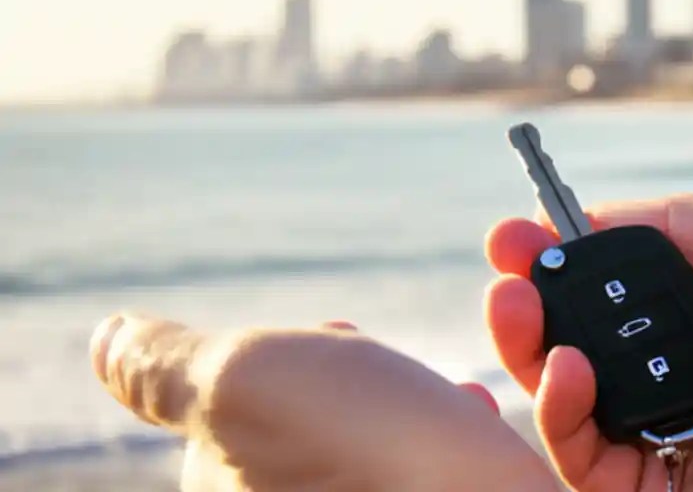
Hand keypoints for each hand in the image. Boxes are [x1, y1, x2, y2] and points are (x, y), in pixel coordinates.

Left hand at [90, 315, 557, 491]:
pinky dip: (458, 432)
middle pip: (313, 424)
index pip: (237, 414)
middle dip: (361, 381)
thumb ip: (163, 364)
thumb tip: (109, 340)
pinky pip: (436, 463)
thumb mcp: (238, 382)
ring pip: (383, 439)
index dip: (291, 360)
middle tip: (387, 383)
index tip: (334, 339)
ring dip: (420, 398)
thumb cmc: (368, 454)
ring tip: (447, 400)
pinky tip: (472, 424)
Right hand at [484, 191, 692, 490]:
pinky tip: (565, 367)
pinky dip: (557, 411)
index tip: (515, 236)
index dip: (554, 259)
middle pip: (569, 342)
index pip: (603, 287)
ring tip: (513, 305)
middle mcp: (674, 372)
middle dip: (525, 302)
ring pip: (562, 400)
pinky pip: (578, 459)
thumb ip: (675, 218)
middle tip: (502, 270)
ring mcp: (661, 435)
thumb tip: (595, 218)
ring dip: (524, 348)